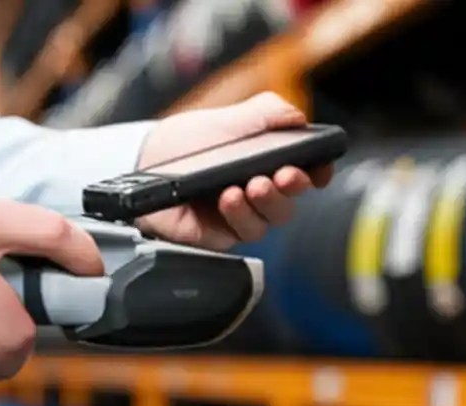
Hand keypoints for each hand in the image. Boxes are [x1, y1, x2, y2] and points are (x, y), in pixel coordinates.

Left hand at [135, 92, 334, 249]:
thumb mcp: (230, 117)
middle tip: (286, 175)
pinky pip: (239, 232)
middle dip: (292, 187)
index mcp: (271, 164)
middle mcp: (261, 194)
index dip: (319, 172)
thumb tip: (298, 118)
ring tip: (252, 185)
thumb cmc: (191, 141)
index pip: (307, 173)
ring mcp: (242, 216)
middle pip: (291, 200)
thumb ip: (267, 112)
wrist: (146, 158)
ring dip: (266, 202)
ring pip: (270, 219)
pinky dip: (239, 214)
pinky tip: (229, 197)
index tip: (319, 168)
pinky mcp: (220, 233)